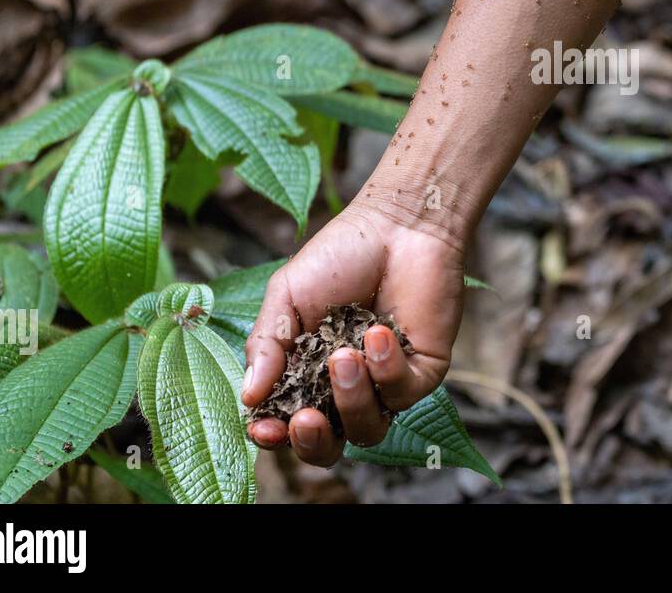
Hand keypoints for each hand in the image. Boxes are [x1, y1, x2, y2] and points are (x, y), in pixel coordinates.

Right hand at [242, 200, 464, 465]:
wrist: (397, 225)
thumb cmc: (339, 256)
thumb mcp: (286, 297)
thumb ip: (266, 345)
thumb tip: (248, 397)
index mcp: (307, 375)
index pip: (288, 423)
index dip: (275, 435)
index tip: (263, 428)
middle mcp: (347, 388)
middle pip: (329, 445)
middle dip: (314, 442)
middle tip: (304, 419)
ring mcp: (386, 383)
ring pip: (368, 429)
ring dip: (352, 399)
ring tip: (343, 356)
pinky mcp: (423, 371)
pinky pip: (403, 394)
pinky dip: (386, 369)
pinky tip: (378, 335)